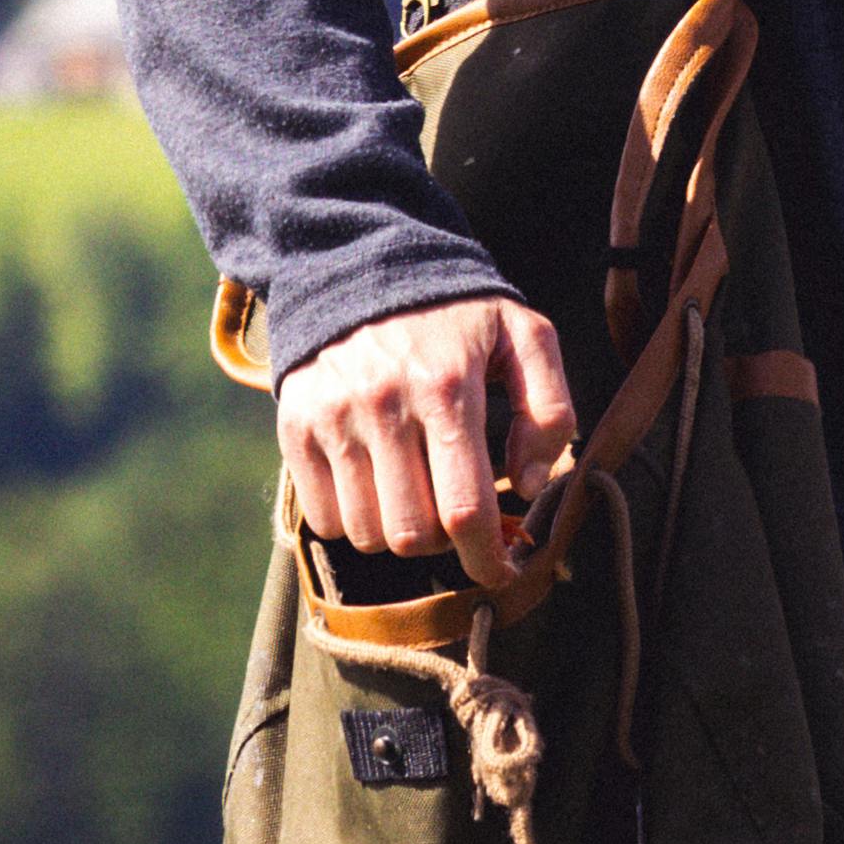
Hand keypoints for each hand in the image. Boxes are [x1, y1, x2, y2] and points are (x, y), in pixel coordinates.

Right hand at [280, 289, 577, 569]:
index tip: (502, 573)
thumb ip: (548, 411)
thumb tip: (527, 487)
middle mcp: (382, 407)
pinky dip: (355, 521)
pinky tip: (381, 485)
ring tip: (421, 495)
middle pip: (410, 533)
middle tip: (460, 522)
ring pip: (366, 534)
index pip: (463, 507)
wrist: (366, 270)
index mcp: (447, 387)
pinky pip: (323, 517)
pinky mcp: (295, 429)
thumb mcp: (525, 338)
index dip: (485, 557)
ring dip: (400, 533)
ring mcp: (332, 420)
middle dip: (444, 545)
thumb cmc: (461, 315)